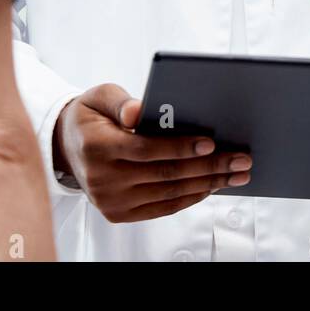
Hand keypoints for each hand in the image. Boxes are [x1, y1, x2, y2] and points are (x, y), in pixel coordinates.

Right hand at [53, 83, 250, 222]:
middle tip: (241, 160)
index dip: (180, 147)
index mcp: (96, 146)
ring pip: (168, 195)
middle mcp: (101, 179)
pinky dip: (190, 197)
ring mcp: (110, 201)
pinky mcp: (118, 214)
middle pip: (164, 175)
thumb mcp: (100, 96)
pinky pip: (162, 208)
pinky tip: (212, 186)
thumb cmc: (91, 116)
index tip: (211, 141)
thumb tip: (139, 112)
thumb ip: (121, 102)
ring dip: (207, 185)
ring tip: (236, 174)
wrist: (68, 146)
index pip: (146, 150)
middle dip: (208, 167)